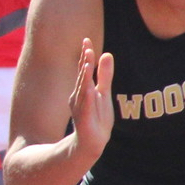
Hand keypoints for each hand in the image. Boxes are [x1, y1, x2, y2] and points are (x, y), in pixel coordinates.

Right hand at [70, 37, 114, 157]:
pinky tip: (89, 83)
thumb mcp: (104, 93)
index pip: (84, 69)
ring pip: (82, 85)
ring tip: (87, 57)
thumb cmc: (96, 119)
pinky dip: (86, 91)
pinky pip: (85, 102)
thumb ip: (105, 75)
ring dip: (84, 72)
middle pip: (82, 74)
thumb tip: (106, 54)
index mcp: (83, 89)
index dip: (85, 55)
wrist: (89, 144)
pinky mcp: (84, 116)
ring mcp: (80, 105)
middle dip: (84, 59)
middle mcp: (78, 95)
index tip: (86, 40)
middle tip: (86, 43)